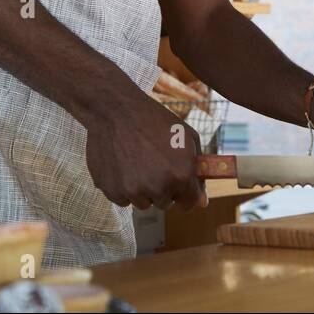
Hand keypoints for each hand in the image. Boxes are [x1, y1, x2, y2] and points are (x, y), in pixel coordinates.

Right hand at [84, 92, 208, 211]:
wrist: (115, 110)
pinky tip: (122, 165)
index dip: (185, 193)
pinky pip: (122, 199)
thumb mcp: (187, 137)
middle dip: (162, 188)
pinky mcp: (111, 190)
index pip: (189, 203)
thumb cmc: (154, 119)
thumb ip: (198, 171)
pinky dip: (122, 187)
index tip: (179, 184)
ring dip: (142, 189)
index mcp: (181, 175)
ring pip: (143, 203)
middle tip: (154, 164)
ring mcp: (133, 191)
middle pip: (165, 203)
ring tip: (136, 162)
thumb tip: (202, 202)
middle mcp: (158, 187)